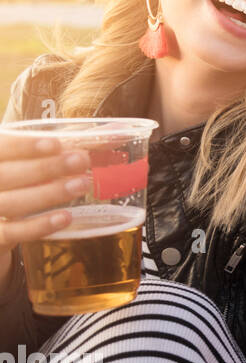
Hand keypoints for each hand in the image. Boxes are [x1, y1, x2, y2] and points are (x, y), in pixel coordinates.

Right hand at [0, 132, 93, 284]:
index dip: (23, 145)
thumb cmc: (22, 183)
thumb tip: (117, 130)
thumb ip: (67, 146)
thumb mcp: (36, 161)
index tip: (55, 144)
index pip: (1, 147)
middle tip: (81, 161)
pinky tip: (65, 217)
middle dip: (44, 167)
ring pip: (11, 202)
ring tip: (82, 185)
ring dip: (48, 193)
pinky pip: (13, 232)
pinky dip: (39, 225)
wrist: (0, 227)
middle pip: (5, 174)